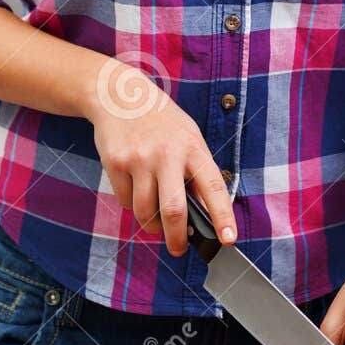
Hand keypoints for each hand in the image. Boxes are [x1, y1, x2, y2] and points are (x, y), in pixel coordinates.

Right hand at [86, 58, 235, 257]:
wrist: (120, 96)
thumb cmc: (161, 122)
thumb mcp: (188, 137)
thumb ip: (196, 171)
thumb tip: (205, 214)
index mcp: (193, 147)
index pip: (213, 187)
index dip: (223, 216)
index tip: (228, 239)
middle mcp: (167, 153)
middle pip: (173, 210)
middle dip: (177, 238)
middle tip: (178, 249)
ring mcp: (139, 158)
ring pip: (145, 211)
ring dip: (151, 223)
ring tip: (154, 217)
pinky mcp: (116, 163)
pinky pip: (125, 201)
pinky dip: (131, 204)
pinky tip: (135, 186)